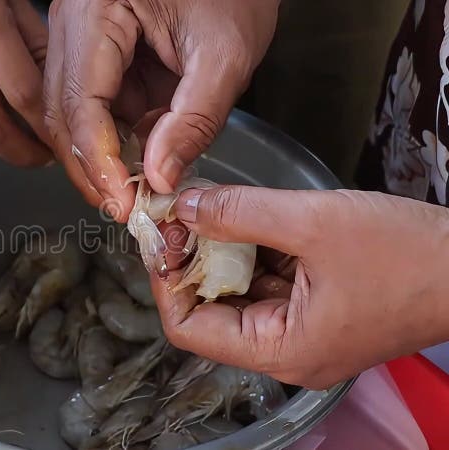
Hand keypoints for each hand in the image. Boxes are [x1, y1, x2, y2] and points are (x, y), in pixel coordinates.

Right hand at [44, 0, 278, 218]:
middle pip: (62, 111)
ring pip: (71, 114)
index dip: (99, 160)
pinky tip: (142, 157)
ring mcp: (79, 37)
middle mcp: (71, 21)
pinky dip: (117, 137)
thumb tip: (159, 179)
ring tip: (139, 188)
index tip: (125, 201)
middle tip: (126, 207)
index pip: (79, 101)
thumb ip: (194, 121)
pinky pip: (93, 105)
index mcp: (94, 10)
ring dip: (104, 155)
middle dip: (94, 166)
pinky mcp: (95, 53)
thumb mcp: (226, 55)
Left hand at [151, 186, 448, 389]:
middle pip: (210, 310)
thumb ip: (240, 213)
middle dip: (192, 260)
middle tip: (181, 212)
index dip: (165, 280)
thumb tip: (183, 207)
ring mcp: (302, 332)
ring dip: (221, 250)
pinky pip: (268, 282)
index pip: (189, 329)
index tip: (160, 234)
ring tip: (208, 207)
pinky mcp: (318, 310)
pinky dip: (252, 250)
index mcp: (281, 350)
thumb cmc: (408, 253)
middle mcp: (286, 351)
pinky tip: (245, 217)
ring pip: (238, 292)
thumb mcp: (314, 222)